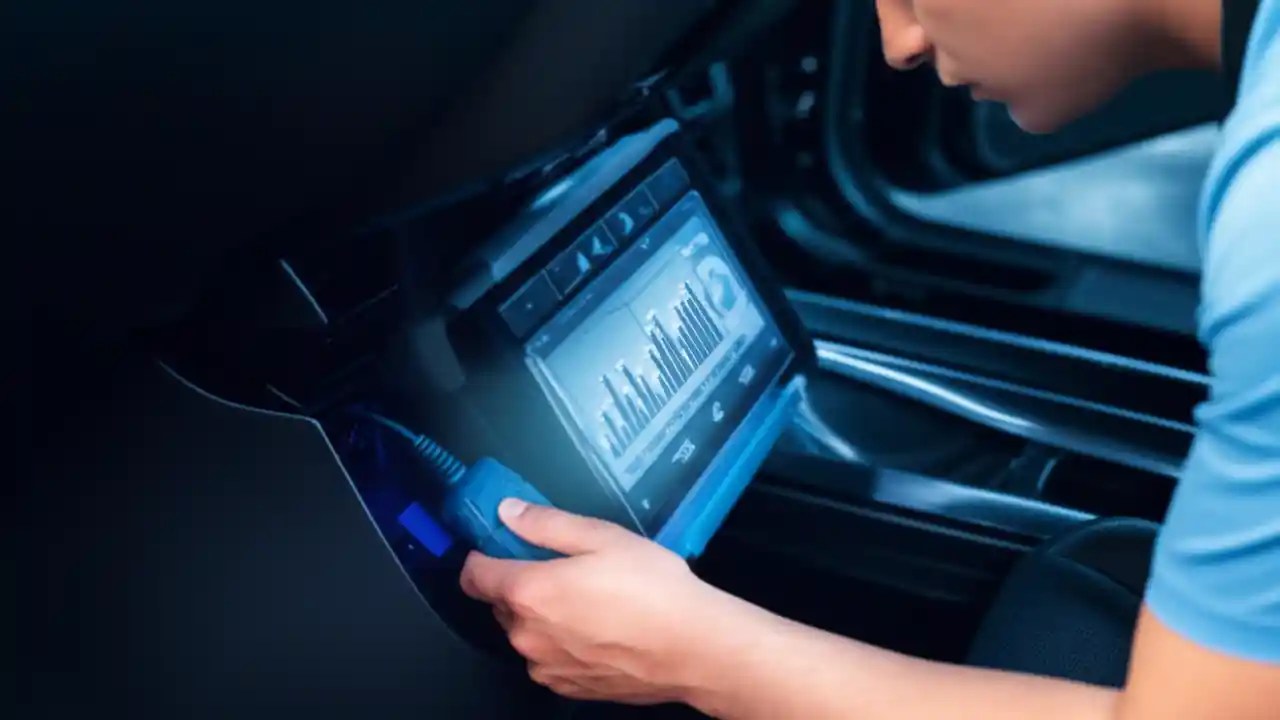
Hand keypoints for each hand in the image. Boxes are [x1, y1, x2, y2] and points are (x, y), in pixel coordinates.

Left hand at [459, 499, 750, 704]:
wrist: (693, 649)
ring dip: (540, 618)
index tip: (500, 546)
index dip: (483, 556)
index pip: (474, 575)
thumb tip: (506, 512)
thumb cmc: (651, 586)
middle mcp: (526, 635)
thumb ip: (546, 524)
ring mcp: (546, 667)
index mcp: (528, 592)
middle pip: (500, 605)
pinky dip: (560, 645)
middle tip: (561, 569)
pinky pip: (548, 660)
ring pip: (526, 634)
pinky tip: (596, 632)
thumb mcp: (602, 537)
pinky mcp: (569, 688)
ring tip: (587, 602)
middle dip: (519, 585)